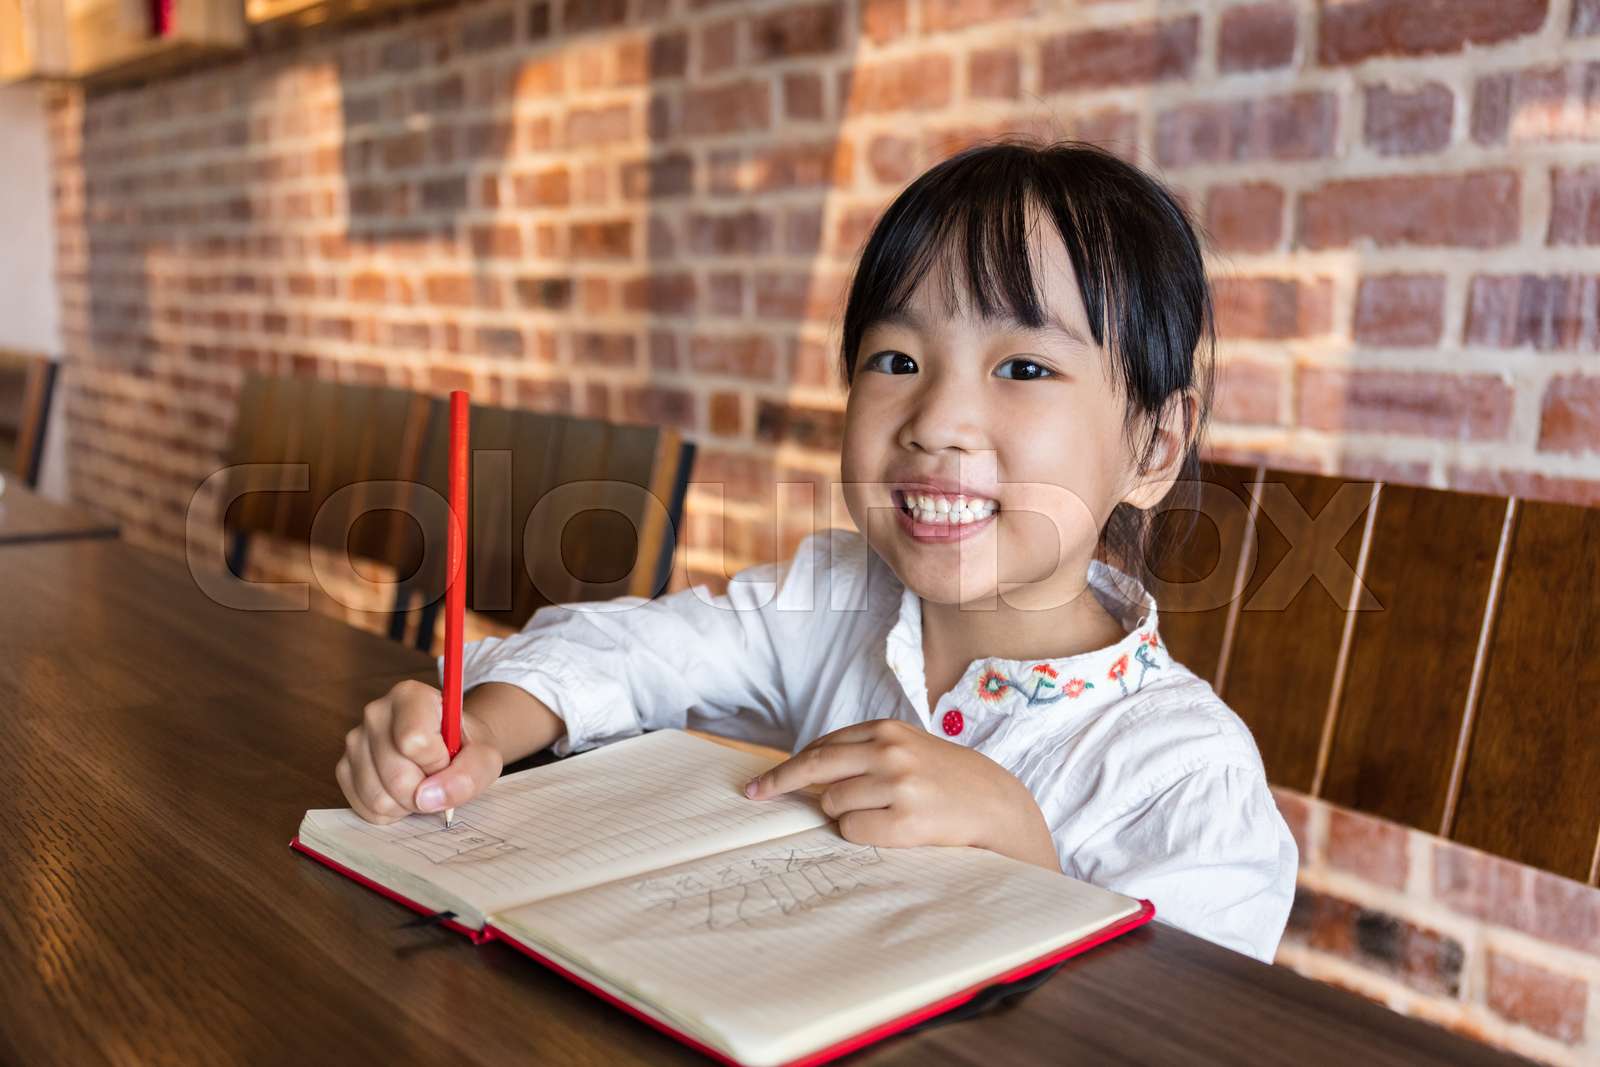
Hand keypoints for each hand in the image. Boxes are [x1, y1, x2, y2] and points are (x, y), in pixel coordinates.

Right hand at [335, 679, 504, 823]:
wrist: (449, 748)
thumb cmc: (466, 747)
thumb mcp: (485, 756)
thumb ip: (470, 774)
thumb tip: (429, 798)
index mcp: (410, 695)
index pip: (414, 741)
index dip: (437, 763)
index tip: (448, 757)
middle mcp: (375, 712)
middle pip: (396, 776)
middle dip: (425, 792)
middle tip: (437, 778)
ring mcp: (354, 740)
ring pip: (378, 797)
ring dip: (408, 805)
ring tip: (421, 784)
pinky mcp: (344, 768)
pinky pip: (365, 808)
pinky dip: (391, 811)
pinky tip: (403, 793)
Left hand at [743, 719, 1060, 869]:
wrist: (996, 805)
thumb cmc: (944, 778)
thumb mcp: (907, 748)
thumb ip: (863, 752)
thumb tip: (806, 772)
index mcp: (888, 730)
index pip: (822, 747)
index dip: (788, 767)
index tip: (763, 783)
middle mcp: (890, 752)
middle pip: (815, 767)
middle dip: (780, 783)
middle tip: (754, 794)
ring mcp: (898, 786)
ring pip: (832, 804)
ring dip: (842, 814)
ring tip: (879, 815)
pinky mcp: (905, 822)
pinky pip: (852, 831)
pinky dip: (859, 834)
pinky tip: (888, 830)